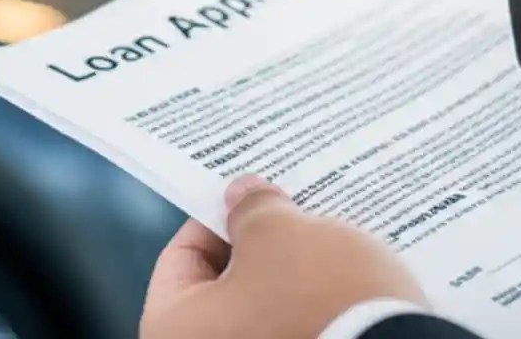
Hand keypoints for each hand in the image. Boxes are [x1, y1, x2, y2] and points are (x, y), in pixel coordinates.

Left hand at [140, 176, 425, 338]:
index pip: (181, 259)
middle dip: (260, 248)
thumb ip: (253, 210)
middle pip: (224, 289)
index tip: (252, 198)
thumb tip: (241, 196)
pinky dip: (315, 309)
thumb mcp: (281, 234)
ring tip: (327, 243)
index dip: (217, 219)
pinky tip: (345, 282)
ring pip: (266, 312)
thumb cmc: (318, 298)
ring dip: (292, 279)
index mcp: (175, 328)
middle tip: (291, 214)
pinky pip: (300, 330)